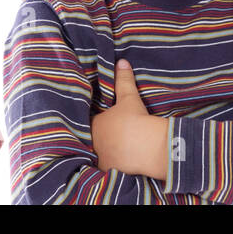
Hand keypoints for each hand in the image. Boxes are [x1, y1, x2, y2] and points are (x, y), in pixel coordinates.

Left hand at [90, 60, 168, 179]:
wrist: (147, 146)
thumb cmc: (135, 120)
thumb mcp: (129, 97)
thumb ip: (123, 80)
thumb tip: (122, 62)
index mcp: (92, 124)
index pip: (86, 122)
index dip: (90, 122)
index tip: (97, 122)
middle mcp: (91, 143)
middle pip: (88, 140)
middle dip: (92, 139)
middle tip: (102, 138)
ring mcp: (98, 158)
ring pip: (95, 155)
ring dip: (99, 153)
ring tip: (107, 153)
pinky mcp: (108, 171)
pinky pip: (104, 169)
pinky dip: (108, 167)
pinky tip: (114, 166)